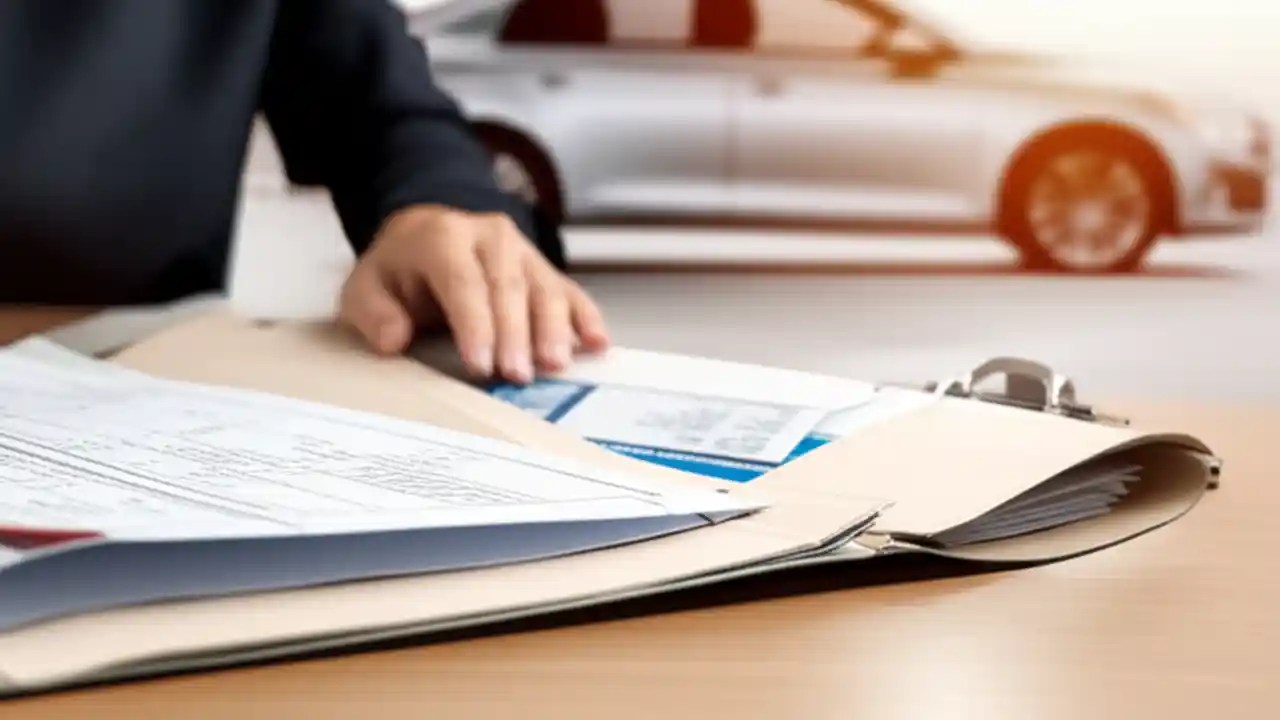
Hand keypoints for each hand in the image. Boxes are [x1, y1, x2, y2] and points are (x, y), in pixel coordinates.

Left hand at [338, 204, 609, 382]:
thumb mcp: (366, 288)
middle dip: (515, 334)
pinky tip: (597, 343)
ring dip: (553, 328)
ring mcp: (523, 250)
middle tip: (517, 375)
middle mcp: (489, 237)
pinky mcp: (544, 268)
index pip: (463, 282)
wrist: (426, 236)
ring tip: (554, 365)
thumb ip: (373, 312)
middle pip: (508, 286)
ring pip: (544, 287)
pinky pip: (569, 291)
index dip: (475, 325)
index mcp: (442, 238)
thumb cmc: (399, 272)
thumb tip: (394, 339)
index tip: (480, 365)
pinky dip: (585, 317)